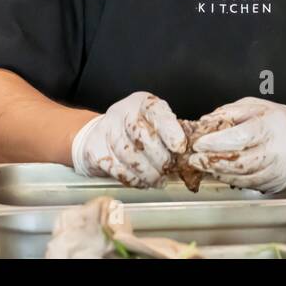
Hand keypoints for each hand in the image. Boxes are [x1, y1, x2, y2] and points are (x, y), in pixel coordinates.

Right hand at [70, 91, 186, 187]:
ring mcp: (106, 130)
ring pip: (130, 156)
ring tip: (158, 180)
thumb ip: (169, 133)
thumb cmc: (134, 131)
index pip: (157, 112)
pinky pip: (117, 169)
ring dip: (148, 173)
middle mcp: (122, 112)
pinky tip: (142, 182)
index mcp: (142, 103)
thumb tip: (189, 153)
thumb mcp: (153, 123)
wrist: (98, 136)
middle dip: (160, 158)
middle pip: (142, 136)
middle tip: (169, 170)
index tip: (180, 148)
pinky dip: (133, 180)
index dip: (170, 131)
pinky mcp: (95, 150)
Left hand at [188, 97, 285, 194]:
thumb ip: (230, 112)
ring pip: (243, 177)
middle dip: (212, 162)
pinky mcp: (277, 183)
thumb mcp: (257, 105)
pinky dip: (232, 180)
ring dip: (219, 173)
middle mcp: (276, 151)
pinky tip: (221, 172)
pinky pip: (250, 185)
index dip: (217, 142)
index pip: (240, 137)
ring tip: (204, 166)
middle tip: (194, 159)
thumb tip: (206, 122)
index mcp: (270, 127)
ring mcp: (278, 170)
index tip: (199, 143)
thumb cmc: (281, 121)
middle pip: (240, 162)